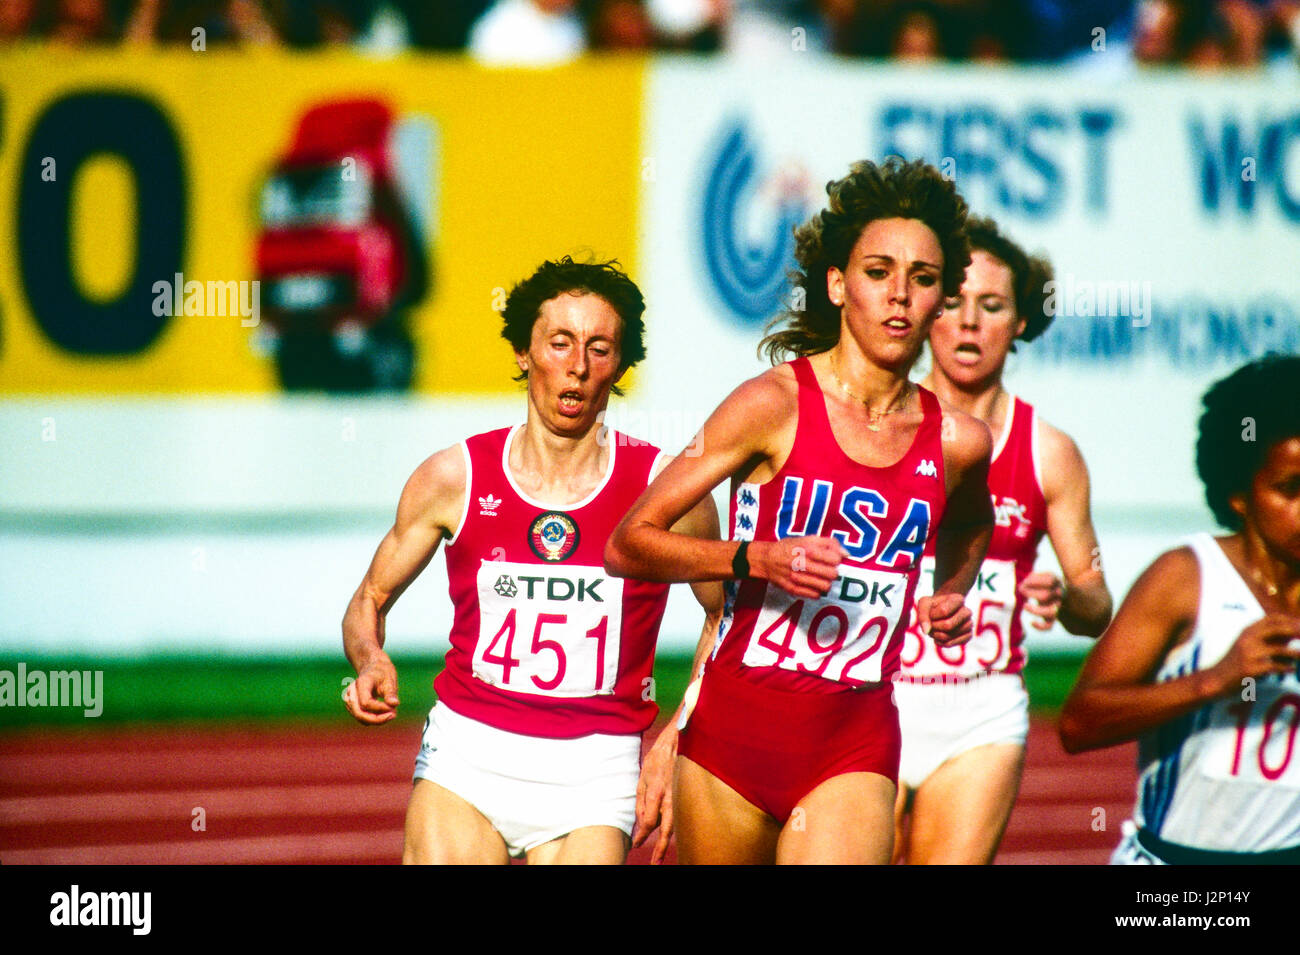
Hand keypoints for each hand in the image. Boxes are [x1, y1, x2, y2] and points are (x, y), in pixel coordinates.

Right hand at [344, 654, 399, 723]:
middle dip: (377, 719)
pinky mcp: (351, 705)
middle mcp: (352, 692)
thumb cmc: (383, 672)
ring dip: (376, 720)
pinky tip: (385, 713)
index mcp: (361, 683)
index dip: (380, 709)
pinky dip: (372, 718)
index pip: (366, 703)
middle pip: (359, 713)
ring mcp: (349, 699)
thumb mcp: (390, 679)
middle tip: (393, 716)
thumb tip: (394, 704)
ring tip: (392, 713)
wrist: (372, 667)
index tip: (394, 709)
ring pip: (360, 717)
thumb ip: (391, 692)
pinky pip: (361, 716)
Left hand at [632, 723, 677, 864]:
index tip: (637, 844)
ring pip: (676, 823)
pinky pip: (681, 814)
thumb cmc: (658, 759)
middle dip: (660, 847)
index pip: (648, 821)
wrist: (678, 742)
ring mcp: (681, 796)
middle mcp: (669, 797)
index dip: (642, 835)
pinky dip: (677, 826)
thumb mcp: (643, 777)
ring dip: (669, 840)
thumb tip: (641, 820)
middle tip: (655, 862)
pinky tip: (673, 834)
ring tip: (662, 856)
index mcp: (655, 792)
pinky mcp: (688, 794)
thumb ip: (641, 799)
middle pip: (666, 829)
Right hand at [752, 536, 845, 598]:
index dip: (836, 560)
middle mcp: (802, 563)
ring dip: (826, 582)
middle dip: (833, 572)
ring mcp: (797, 578)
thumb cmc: (789, 547)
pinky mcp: (793, 589)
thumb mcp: (807, 539)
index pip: (835, 559)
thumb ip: (828, 543)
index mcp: (807, 549)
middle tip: (826, 570)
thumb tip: (846, 554)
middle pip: (832, 574)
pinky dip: (817, 591)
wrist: (766, 559)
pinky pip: (815, 595)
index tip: (831, 559)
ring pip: (825, 586)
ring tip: (820, 578)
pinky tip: (812, 585)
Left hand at [917, 592, 971, 647]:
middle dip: (934, 627)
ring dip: (936, 635)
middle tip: (930, 624)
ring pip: (949, 636)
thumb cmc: (933, 606)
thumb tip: (926, 631)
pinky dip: (940, 642)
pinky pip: (952, 644)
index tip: (929, 613)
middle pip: (948, 625)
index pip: (944, 611)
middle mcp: (967, 612)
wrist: (941, 611)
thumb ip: (923, 615)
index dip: (932, 615)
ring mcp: (969, 624)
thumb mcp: (924, 604)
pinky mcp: (968, 636)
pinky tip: (938, 637)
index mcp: (958, 599)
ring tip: (934, 629)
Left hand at [1019, 572, 1063, 630]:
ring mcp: (1056, 606)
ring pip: (1051, 612)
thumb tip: (1022, 586)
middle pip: (1046, 596)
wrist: (1054, 594)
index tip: (1025, 582)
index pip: (1050, 581)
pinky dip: (1041, 627)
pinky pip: (1049, 626)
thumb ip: (1032, 578)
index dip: (1035, 581)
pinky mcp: (1051, 618)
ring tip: (1025, 605)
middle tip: (1021, 590)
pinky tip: (1032, 622)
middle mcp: (1058, 595)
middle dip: (1031, 593)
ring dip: (1036, 610)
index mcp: (1056, 582)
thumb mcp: (1039, 575)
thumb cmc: (1041, 582)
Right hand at [1206, 614, 1299, 697]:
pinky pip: (1274, 666)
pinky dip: (1285, 667)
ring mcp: (1249, 653)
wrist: (1216, 679)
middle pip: (1276, 628)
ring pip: (1279, 649)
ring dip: (1295, 653)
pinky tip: (1291, 669)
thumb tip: (1292, 633)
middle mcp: (1248, 638)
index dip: (1289, 620)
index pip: (1272, 618)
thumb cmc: (1235, 662)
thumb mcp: (1249, 645)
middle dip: (1295, 630)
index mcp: (1247, 630)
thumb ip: (1269, 639)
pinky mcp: (1250, 668)